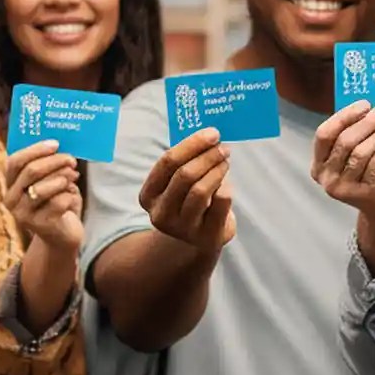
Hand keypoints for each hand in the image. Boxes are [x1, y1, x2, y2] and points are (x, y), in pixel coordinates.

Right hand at [4, 140, 82, 251]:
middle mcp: (11, 200)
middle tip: (71, 159)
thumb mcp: (48, 182)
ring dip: (63, 178)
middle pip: (31, 172)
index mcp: (10, 184)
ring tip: (74, 176)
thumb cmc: (55, 202)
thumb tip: (60, 146)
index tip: (55, 144)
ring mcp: (24, 215)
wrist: (61, 235)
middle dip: (55, 162)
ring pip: (44, 188)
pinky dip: (70, 196)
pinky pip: (58, 203)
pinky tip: (73, 197)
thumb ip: (48, 166)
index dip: (35, 150)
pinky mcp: (41, 225)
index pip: (15, 161)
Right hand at [138, 127, 234, 256]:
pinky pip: (220, 203)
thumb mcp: (178, 184)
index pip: (168, 162)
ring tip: (225, 162)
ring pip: (201, 190)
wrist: (198, 240)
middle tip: (223, 148)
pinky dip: (226, 187)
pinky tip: (226, 184)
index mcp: (148, 196)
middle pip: (185, 175)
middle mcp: (161, 214)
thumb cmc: (188, 201)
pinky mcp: (206, 236)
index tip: (212, 133)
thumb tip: (210, 135)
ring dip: (217, 170)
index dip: (192, 144)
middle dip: (207, 156)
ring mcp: (183, 228)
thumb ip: (186, 161)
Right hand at [312, 99, 374, 217]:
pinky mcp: (365, 193)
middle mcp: (327, 178)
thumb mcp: (354, 155)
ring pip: (363, 151)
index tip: (365, 104)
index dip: (344, 116)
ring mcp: (345, 188)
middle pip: (345, 141)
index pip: (324, 134)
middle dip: (369, 121)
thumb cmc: (368, 174)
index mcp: (319, 165)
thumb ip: (355, 133)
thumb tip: (374, 106)